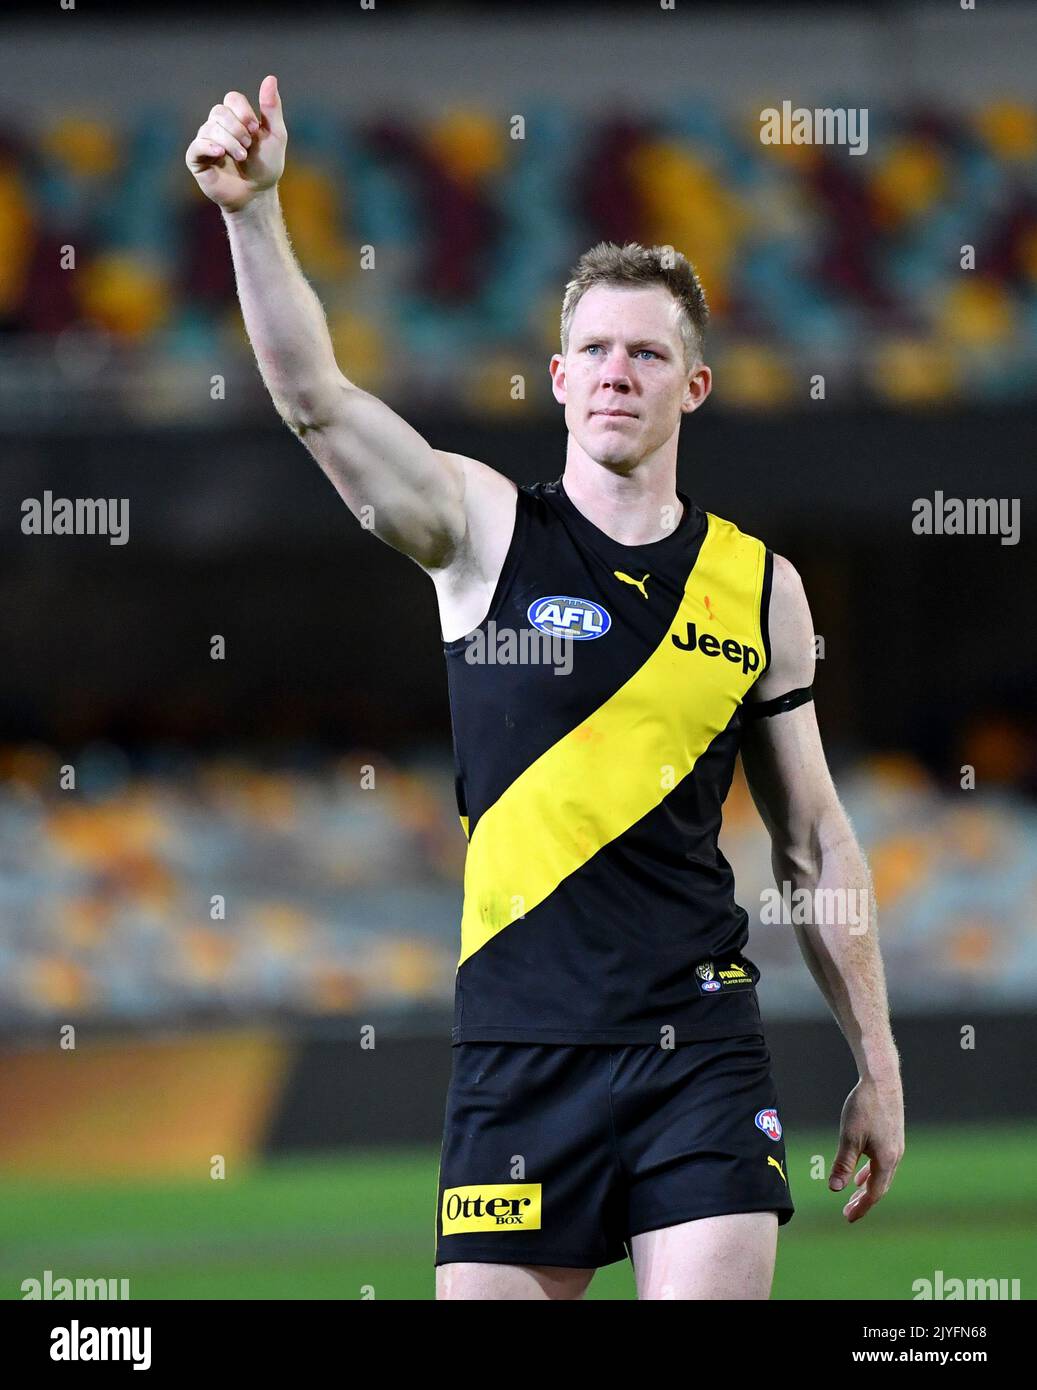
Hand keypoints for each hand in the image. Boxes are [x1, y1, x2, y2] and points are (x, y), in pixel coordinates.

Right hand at [185, 74, 286, 212]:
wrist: (257, 195)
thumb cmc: (266, 166)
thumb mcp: (275, 135)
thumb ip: (271, 108)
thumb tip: (271, 78)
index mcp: (234, 117)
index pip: (232, 99)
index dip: (243, 111)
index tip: (255, 129)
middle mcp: (217, 125)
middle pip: (219, 112)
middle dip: (237, 128)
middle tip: (249, 145)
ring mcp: (205, 141)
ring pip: (209, 128)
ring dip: (230, 142)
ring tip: (242, 156)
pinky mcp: (196, 159)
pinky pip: (196, 146)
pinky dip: (209, 147)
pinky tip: (220, 153)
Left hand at [829, 1074, 904, 1222]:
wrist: (882, 1080)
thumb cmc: (865, 1107)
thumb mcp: (849, 1138)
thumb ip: (843, 1164)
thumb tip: (835, 1189)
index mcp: (886, 1160)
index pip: (874, 1192)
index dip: (861, 1207)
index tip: (848, 1217)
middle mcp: (895, 1156)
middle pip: (879, 1186)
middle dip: (863, 1200)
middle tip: (848, 1212)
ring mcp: (895, 1146)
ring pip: (881, 1174)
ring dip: (867, 1186)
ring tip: (854, 1196)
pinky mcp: (892, 1136)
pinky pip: (882, 1162)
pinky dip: (871, 1171)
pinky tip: (861, 1172)